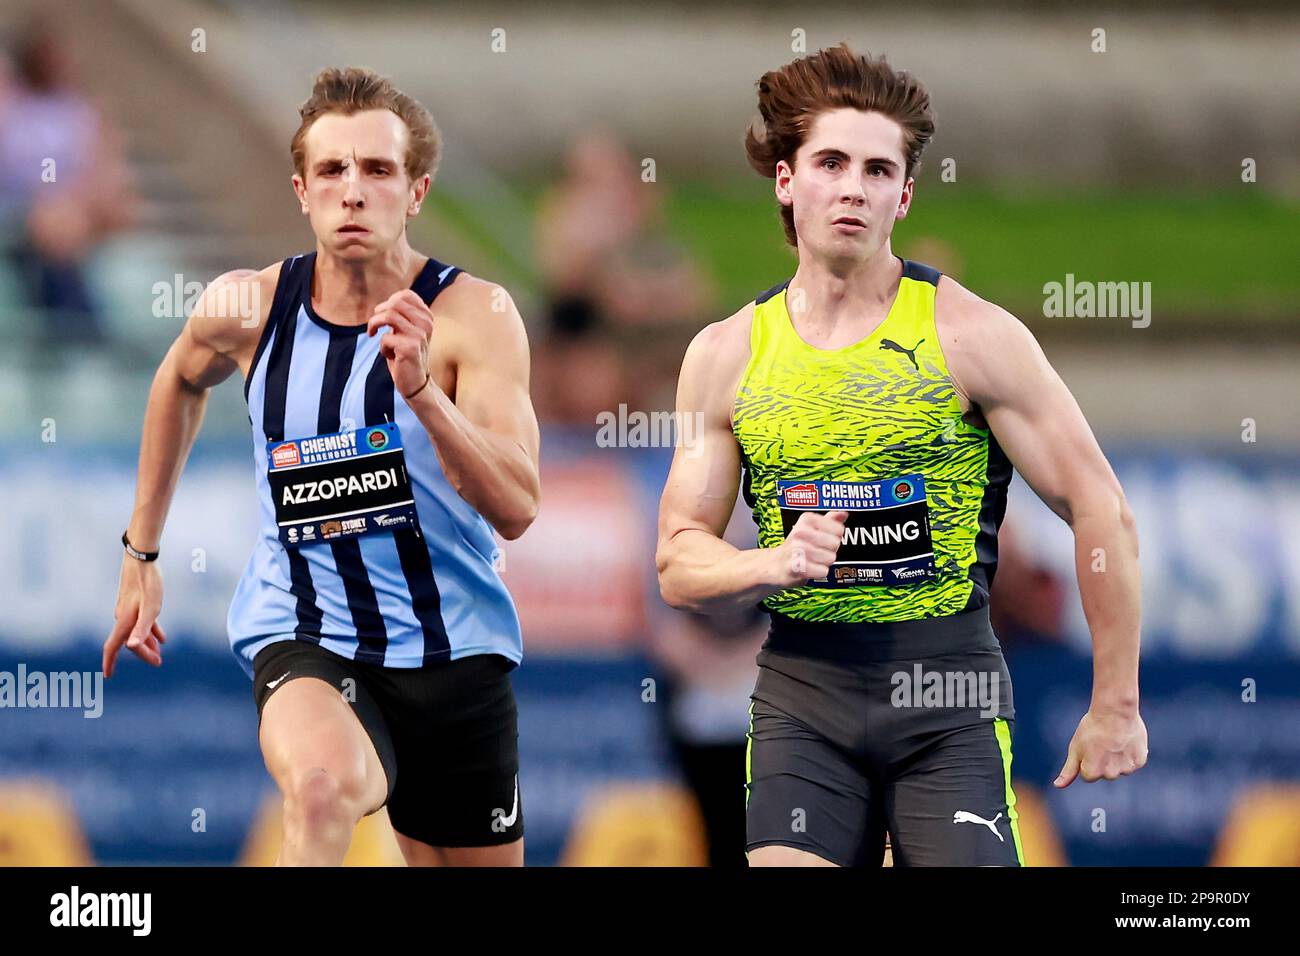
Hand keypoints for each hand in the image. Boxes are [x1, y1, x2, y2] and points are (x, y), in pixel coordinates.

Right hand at [103, 555, 166, 676]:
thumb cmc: (148, 583)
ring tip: (159, 653)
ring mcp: (128, 610)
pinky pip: (142, 622)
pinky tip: (161, 637)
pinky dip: (150, 631)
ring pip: (136, 632)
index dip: (109, 662)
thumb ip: (143, 628)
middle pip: (129, 641)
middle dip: (143, 653)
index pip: (114, 647)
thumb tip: (131, 646)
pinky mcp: (135, 603)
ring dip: (147, 643)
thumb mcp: (151, 607)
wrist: (142, 558)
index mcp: (124, 621)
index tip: (108, 676)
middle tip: (158, 662)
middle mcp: (122, 617)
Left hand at [367, 289, 434, 399]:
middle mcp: (426, 324)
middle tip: (374, 326)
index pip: (406, 295)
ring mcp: (419, 335)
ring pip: (388, 315)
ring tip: (373, 334)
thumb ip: (401, 316)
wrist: (415, 382)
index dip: (389, 301)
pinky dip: (382, 347)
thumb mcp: (407, 332)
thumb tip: (385, 303)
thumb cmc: (407, 355)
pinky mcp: (410, 348)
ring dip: (374, 324)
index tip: (382, 313)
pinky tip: (390, 356)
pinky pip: (385, 338)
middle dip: (378, 313)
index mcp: (427, 317)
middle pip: (395, 302)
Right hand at [770, 510, 848, 586]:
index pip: (838, 529)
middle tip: (815, 551)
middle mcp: (801, 531)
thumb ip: (829, 520)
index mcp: (807, 519)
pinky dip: (818, 573)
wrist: (774, 565)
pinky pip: (823, 571)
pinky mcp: (796, 566)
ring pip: (830, 558)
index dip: (834, 537)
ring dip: (823, 562)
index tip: (822, 539)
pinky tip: (808, 569)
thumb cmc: (796, 546)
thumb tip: (844, 512)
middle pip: (835, 544)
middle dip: (829, 551)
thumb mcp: (811, 529)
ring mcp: (797, 549)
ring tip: (811, 560)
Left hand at [1054, 708, 1147, 786]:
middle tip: (1103, 742)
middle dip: (1103, 760)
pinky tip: (1126, 740)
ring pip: (1120, 768)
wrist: (1115, 711)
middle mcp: (1110, 775)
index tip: (1090, 746)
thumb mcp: (1075, 748)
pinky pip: (1133, 762)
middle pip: (1105, 773)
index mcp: (1092, 773)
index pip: (1088, 774)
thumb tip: (1058, 786)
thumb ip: (1068, 770)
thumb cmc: (1092, 729)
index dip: (1087, 759)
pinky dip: (1130, 753)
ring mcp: (1126, 769)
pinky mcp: (1140, 761)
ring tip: (1115, 740)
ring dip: (1118, 758)